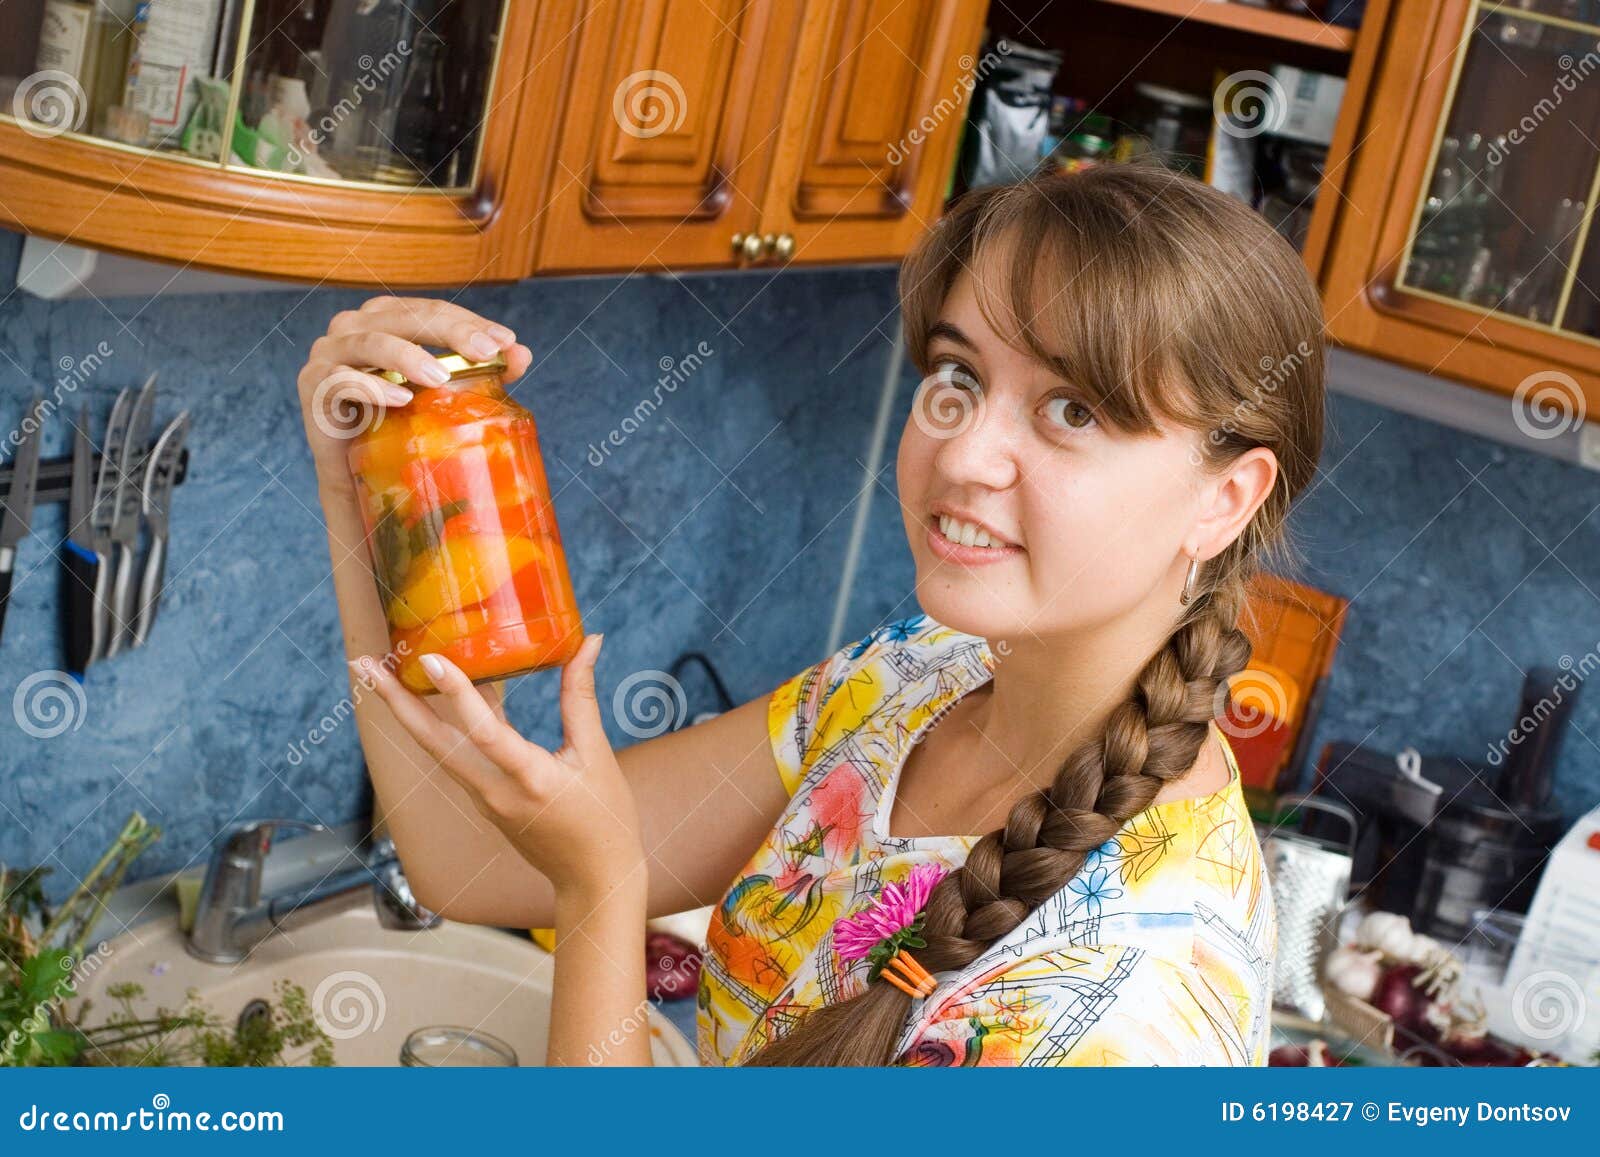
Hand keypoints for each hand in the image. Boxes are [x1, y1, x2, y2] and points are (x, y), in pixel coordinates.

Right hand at [296, 295, 532, 488]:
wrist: (358, 468)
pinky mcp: (314, 385)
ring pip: (370, 341)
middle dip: (449, 332)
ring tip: (441, 376)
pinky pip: (342, 380)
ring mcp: (329, 352)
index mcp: (387, 318)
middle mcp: (354, 326)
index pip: (432, 310)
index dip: (469, 321)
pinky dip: (372, 387)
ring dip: (407, 356)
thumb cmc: (402, 421)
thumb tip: (523, 353)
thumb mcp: (444, 393)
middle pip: (404, 316)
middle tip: (486, 352)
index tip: (506, 343)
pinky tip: (401, 399)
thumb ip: (482, 369)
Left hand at [354, 633, 644, 896]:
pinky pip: (455, 755)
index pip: (484, 733)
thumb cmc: (604, 819)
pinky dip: (439, 722)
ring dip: (405, 711)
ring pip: (436, 749)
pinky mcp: (483, 800)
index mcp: (529, 779)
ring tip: (378, 673)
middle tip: (362, 663)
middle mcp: (494, 792)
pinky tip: (433, 694)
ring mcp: (483, 799)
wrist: (593, 879)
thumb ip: (582, 697)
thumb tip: (589, 640)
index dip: (458, 693)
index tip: (431, 659)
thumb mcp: (597, 755)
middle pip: (432, 743)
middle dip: (394, 701)